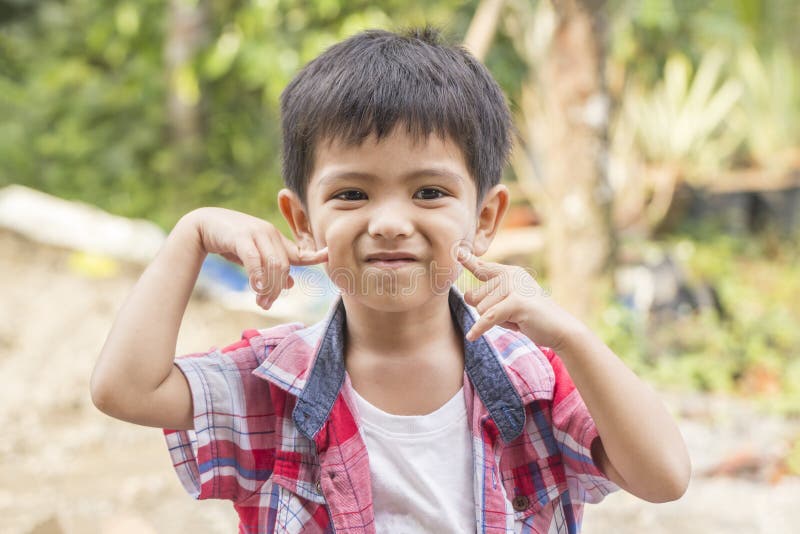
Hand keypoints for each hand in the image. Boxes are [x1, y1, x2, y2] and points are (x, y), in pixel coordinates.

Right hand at [188, 207, 327, 309]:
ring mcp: (256, 234)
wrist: (203, 226)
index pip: (300, 253)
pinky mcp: (241, 237)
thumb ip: (272, 268)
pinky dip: (257, 275)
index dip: (315, 256)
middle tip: (266, 305)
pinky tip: (256, 288)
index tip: (329, 257)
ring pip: (273, 264)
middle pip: (284, 266)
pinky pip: (254, 259)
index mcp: (276, 240)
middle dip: (277, 289)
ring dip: (268, 287)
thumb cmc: (231, 242)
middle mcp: (270, 235)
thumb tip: (290, 284)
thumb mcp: (255, 255)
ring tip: (260, 302)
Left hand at [456, 246, 577, 349]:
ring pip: (481, 309)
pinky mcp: (516, 302)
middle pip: (475, 297)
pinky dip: (480, 328)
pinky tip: (472, 336)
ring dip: (496, 321)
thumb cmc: (532, 317)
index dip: (467, 261)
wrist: (560, 329)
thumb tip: (467, 295)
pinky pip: (489, 317)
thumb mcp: (509, 302)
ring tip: (517, 319)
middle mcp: (510, 275)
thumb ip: (489, 295)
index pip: (482, 267)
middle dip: (488, 312)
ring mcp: (514, 287)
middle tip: (513, 315)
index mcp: (509, 273)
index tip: (456, 251)